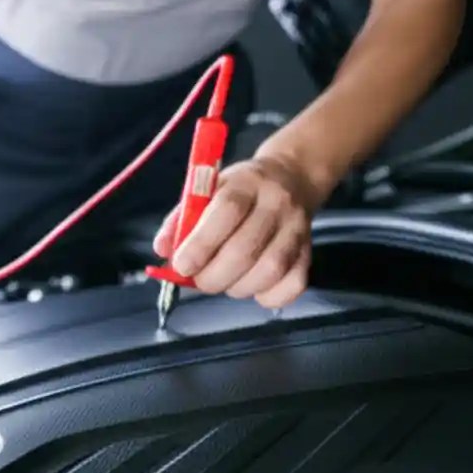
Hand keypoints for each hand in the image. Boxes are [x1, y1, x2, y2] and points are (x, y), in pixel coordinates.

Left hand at [153, 155, 316, 308]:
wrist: (292, 177)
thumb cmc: (239, 189)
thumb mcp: (206, 190)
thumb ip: (180, 219)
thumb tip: (162, 249)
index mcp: (246, 183)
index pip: (226, 212)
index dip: (201, 244)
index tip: (182, 266)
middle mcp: (276, 204)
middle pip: (245, 249)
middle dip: (213, 276)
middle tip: (199, 280)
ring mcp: (297, 228)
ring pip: (269, 270)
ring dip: (238, 287)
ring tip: (225, 282)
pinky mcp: (309, 250)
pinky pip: (294, 284)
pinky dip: (269, 296)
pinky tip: (253, 289)